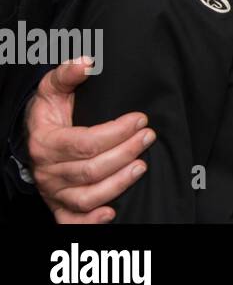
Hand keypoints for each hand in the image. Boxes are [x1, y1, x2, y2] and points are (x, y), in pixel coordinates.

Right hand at [24, 57, 152, 222]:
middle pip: (91, 170)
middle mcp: (48, 172)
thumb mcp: (52, 89)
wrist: (32, 138)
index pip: (85, 143)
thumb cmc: (48, 113)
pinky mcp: (60, 206)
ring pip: (87, 197)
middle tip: (149, 137)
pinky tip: (112, 212)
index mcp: (47, 143)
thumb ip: (67, 74)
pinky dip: (91, 221)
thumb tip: (86, 62)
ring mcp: (54, 192)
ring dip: (118, 183)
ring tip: (142, 166)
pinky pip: (72, 222)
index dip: (117, 132)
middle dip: (125, 153)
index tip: (140, 119)